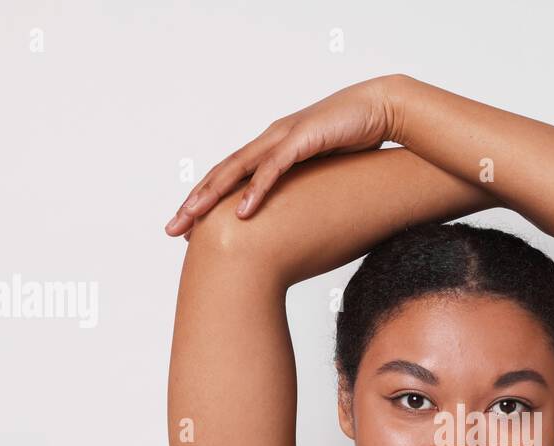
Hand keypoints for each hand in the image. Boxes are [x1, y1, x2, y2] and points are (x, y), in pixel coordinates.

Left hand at [164, 75, 397, 236]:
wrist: (381, 108)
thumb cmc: (357, 138)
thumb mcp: (323, 170)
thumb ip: (305, 187)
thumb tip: (298, 215)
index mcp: (271, 148)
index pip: (230, 177)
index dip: (206, 200)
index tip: (189, 228)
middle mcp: (270, 140)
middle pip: (222, 173)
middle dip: (195, 202)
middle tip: (172, 229)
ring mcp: (283, 138)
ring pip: (238, 169)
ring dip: (212, 194)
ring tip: (192, 217)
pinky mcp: (302, 139)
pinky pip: (273, 169)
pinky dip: (255, 190)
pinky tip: (241, 212)